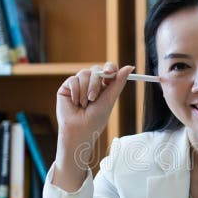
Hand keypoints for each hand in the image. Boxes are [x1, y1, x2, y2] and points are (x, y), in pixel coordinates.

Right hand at [52, 62, 133, 190]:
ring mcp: (79, 85)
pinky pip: (73, 80)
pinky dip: (76, 92)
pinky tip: (75, 103)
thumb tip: (130, 67)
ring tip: (84, 104)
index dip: (109, 68)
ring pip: (84, 73)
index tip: (110, 72)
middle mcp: (91, 84)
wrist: (79, 130)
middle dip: (96, 84)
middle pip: (96, 70)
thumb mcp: (109, 99)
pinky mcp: (67, 88)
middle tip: (93, 98)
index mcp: (103, 86)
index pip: (107, 69)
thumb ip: (118, 82)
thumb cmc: (96, 119)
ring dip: (85, 90)